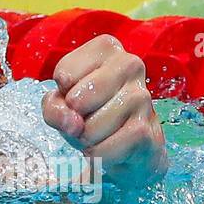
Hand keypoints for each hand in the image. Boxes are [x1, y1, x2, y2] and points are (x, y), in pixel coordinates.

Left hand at [41, 35, 167, 183]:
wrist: (127, 149)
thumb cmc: (90, 114)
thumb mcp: (60, 103)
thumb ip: (54, 107)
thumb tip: (74, 124)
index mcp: (107, 48)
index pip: (63, 74)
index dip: (61, 95)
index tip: (77, 96)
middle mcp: (130, 64)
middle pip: (77, 101)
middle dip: (73, 120)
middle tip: (86, 120)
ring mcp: (144, 97)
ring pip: (90, 128)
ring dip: (85, 140)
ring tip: (99, 134)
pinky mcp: (149, 131)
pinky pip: (106, 149)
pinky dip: (98, 155)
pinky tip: (109, 148)